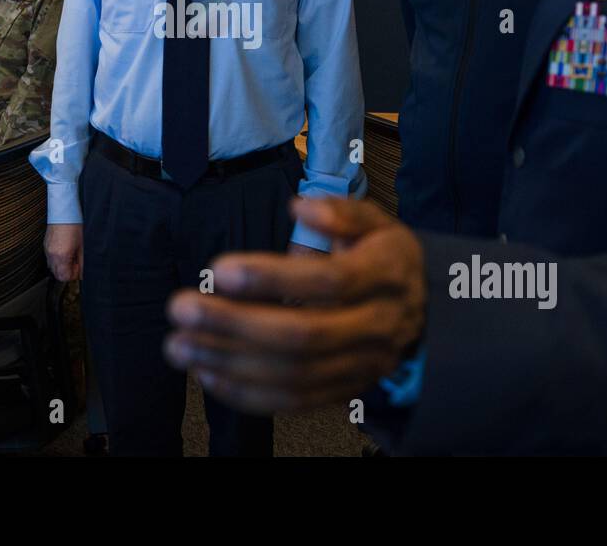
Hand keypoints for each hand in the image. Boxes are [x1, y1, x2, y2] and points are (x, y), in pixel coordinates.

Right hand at [45, 223, 82, 281]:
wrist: (65, 210)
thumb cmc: (75, 224)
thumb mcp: (83, 246)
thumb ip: (83, 262)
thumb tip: (83, 273)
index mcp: (61, 255)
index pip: (63, 277)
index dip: (73, 275)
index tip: (79, 267)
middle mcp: (52, 254)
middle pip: (57, 274)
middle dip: (67, 271)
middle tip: (76, 262)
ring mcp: (47, 249)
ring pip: (53, 267)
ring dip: (62, 265)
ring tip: (71, 254)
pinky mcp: (46, 245)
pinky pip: (50, 258)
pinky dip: (58, 258)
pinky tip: (66, 249)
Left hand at [164, 196, 426, 414]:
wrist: (427, 310)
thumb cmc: (386, 259)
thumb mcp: (377, 222)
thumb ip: (340, 211)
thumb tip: (301, 206)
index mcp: (385, 275)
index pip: (327, 282)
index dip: (271, 278)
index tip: (219, 270)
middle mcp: (377, 325)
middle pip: (303, 335)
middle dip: (234, 325)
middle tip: (182, 309)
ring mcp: (362, 364)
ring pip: (293, 374)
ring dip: (229, 362)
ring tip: (179, 344)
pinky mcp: (346, 390)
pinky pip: (295, 401)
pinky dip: (247, 394)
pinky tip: (209, 374)